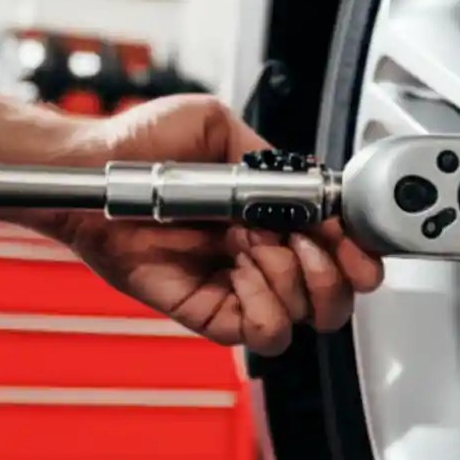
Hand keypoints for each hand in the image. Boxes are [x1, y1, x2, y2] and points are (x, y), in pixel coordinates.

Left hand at [20, 95, 383, 355]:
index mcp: (271, 213)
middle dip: (333, 270)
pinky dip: (266, 307)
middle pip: (333, 294)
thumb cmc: (142, 147)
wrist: (96, 175)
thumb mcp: (217, 127)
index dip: (357, 250)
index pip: (337, 246)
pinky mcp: (211, 312)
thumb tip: (310, 185)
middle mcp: (261, 255)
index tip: (362, 248)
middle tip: (306, 242)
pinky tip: (242, 274)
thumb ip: (270, 158)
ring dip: (290, 276)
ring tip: (252, 244)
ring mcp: (238, 286)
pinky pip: (262, 333)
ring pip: (304, 313)